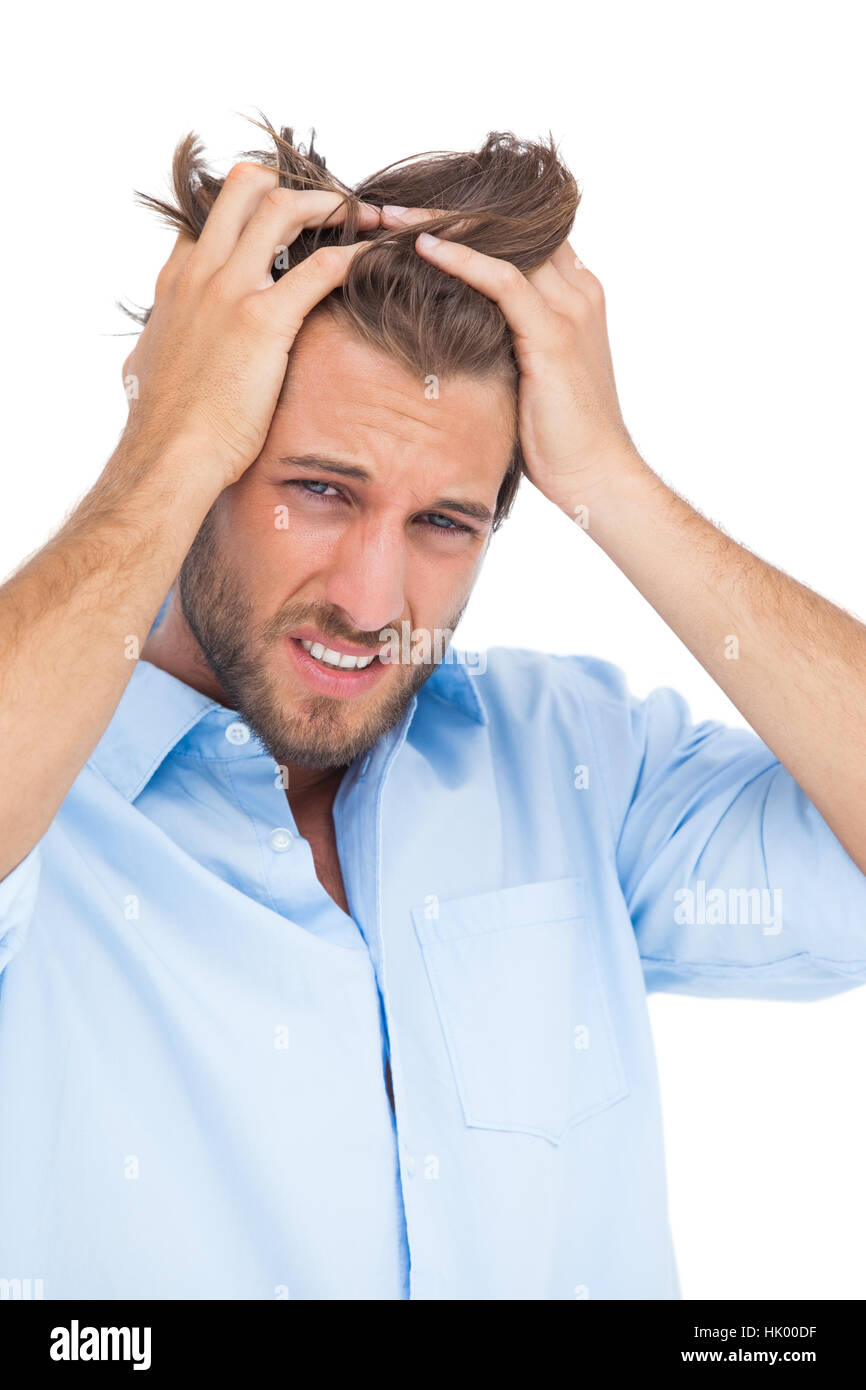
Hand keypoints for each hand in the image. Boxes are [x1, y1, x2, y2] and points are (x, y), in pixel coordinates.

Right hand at [122, 163, 378, 487]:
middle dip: (292, 185)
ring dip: (329, 204)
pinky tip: (377, 254)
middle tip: (330, 204)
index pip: (210, 219)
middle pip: (244, 188)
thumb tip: (154, 347)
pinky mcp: (263, 321)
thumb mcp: (144, 366)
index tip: (283, 225)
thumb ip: (159, 340)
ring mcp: (230, 291)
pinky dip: (356, 254)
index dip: (249, 211)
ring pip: (281, 208)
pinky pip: (321, 269)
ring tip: (363, 215)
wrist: (168, 455)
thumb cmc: (161, 426)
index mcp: (176, 284)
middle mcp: (201, 274)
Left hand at [380, 206, 639, 512]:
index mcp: (575, 297)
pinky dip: (462, 259)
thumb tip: (456, 331)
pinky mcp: (554, 336)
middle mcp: (578, 292)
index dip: (470, 221)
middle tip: (391, 205)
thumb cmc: (559, 438)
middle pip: (513, 226)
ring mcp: (570, 310)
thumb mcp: (529, 375)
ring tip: (392, 216)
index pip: (523, 236)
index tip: (415, 217)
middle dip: (450, 209)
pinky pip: (505, 281)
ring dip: (444, 223)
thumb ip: (507, 340)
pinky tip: (422, 247)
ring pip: (505, 242)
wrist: (596, 474)